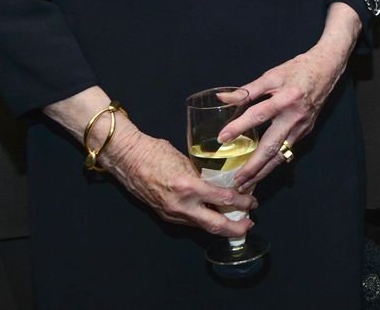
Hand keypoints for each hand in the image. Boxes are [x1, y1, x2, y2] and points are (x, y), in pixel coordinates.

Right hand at [104, 123, 255, 237]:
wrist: (127, 159)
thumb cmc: (156, 152)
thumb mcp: (186, 160)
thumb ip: (202, 175)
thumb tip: (220, 182)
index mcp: (188, 187)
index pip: (223, 199)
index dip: (242, 202)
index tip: (253, 200)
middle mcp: (181, 205)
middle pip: (214, 225)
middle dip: (235, 228)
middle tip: (249, 224)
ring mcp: (172, 213)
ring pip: (202, 227)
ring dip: (221, 226)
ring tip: (236, 221)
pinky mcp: (165, 215)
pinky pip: (190, 221)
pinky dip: (205, 220)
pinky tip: (214, 215)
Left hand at [222, 47, 344, 188]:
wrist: (327, 68)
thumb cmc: (298, 69)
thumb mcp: (272, 75)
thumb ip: (247, 90)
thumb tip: (222, 98)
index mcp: (287, 98)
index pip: (259, 114)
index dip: (240, 126)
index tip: (222, 138)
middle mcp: (296, 116)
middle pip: (272, 146)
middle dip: (254, 166)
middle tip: (237, 181)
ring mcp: (303, 127)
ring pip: (281, 154)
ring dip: (263, 171)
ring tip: (247, 184)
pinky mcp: (306, 131)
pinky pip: (287, 150)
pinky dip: (274, 162)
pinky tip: (262, 170)